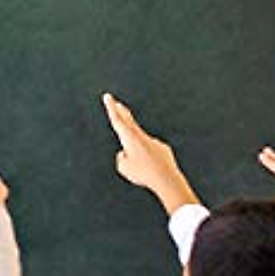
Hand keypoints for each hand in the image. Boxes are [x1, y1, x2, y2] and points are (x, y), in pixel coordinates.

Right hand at [102, 93, 199, 213]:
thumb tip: (125, 154)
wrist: (166, 179)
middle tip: (116, 103)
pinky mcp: (162, 149)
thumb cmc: (144, 173)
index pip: (117, 120)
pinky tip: (152, 170)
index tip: (108, 96)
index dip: (110, 108)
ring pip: (140, 146)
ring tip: (141, 168)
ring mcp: (154, 141)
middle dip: (122, 112)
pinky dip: (148, 161)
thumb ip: (121, 158)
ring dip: (137, 153)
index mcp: (129, 138)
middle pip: (129, 121)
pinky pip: (151, 155)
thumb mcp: (123, 167)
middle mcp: (142, 137)